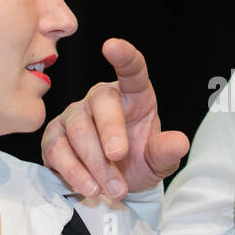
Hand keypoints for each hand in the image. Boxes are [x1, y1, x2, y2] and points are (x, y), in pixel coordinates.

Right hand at [40, 38, 189, 197]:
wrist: (113, 185)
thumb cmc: (138, 162)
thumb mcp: (158, 162)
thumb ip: (166, 152)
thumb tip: (180, 142)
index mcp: (134, 96)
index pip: (131, 70)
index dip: (123, 57)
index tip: (112, 46)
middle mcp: (101, 99)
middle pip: (101, 102)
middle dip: (110, 131)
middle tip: (120, 157)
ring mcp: (74, 116)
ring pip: (78, 129)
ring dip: (96, 162)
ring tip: (113, 188)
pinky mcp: (54, 137)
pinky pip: (57, 149)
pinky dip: (74, 171)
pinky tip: (90, 187)